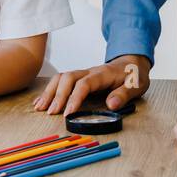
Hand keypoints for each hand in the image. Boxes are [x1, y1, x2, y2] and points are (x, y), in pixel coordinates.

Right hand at [33, 54, 150, 115]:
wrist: (132, 63)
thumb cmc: (133, 75)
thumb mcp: (136, 85)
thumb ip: (124, 95)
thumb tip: (112, 105)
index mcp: (103, 74)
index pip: (84, 84)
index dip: (74, 98)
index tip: (67, 113)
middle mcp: (89, 72)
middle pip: (68, 78)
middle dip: (58, 95)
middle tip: (51, 113)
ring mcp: (83, 74)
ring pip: (61, 78)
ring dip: (50, 92)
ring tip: (40, 108)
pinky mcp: (79, 78)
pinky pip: (60, 81)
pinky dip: (49, 90)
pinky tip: (40, 102)